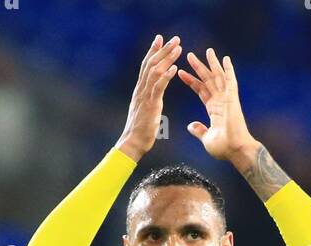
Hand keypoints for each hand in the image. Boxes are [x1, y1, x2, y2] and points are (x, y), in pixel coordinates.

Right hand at [116, 34, 181, 161]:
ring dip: (167, 58)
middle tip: (174, 38)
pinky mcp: (150, 105)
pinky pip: (158, 87)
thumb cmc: (139, 132)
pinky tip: (174, 68)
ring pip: (155, 72)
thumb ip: (148, 101)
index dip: (153, 51)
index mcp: (140, 90)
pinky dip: (166, 76)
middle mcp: (141, 90)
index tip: (159, 38)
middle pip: (151, 64)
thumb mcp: (144, 111)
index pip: (146, 66)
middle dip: (163, 50)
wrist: (132, 143)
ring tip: (178, 48)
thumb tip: (151, 97)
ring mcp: (145, 96)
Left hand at [178, 48, 255, 162]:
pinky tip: (226, 59)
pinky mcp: (233, 99)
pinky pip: (231, 81)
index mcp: (214, 109)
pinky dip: (229, 70)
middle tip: (189, 55)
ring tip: (207, 51)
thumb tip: (191, 126)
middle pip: (208, 79)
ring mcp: (227, 99)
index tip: (180, 72)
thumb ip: (199, 130)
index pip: (200, 90)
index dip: (191, 80)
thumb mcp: (206, 138)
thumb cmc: (224, 147)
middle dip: (198, 67)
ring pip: (218, 77)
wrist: (235, 150)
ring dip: (212, 64)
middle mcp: (220, 101)